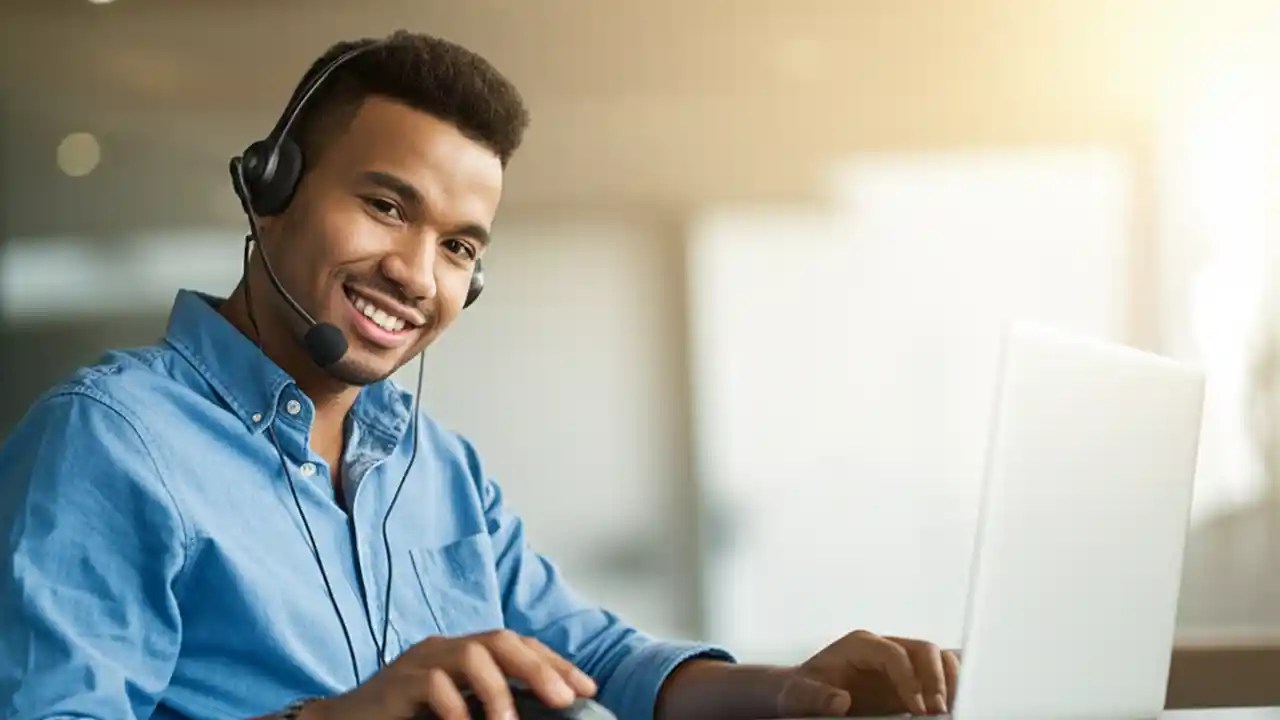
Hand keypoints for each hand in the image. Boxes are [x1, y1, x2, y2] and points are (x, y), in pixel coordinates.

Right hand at [303, 630, 597, 719]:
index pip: (520, 645)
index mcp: (467, 651)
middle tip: (564, 700)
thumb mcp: (460, 708)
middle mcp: (448, 647)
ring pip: (473, 655)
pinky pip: (434, 684)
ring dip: (499, 691)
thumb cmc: (408, 718)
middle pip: (502, 640)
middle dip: (539, 668)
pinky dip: (457, 706)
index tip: (587, 690)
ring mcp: (422, 660)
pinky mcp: (399, 681)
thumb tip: (547, 709)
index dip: (557, 663)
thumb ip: (492, 704)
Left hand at [779, 630, 960, 716]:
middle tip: (939, 713)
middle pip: (924, 649)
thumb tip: (840, 700)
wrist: (805, 694)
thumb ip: (815, 696)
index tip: (917, 709)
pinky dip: (951, 689)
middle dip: (936, 680)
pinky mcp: (911, 680)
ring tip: (949, 711)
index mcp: (860, 645)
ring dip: (950, 683)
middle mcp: (885, 647)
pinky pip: (941, 675)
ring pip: (939, 658)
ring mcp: (902, 662)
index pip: (894, 653)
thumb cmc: (802, 691)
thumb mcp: (799, 695)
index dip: (910, 679)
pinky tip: (952, 709)